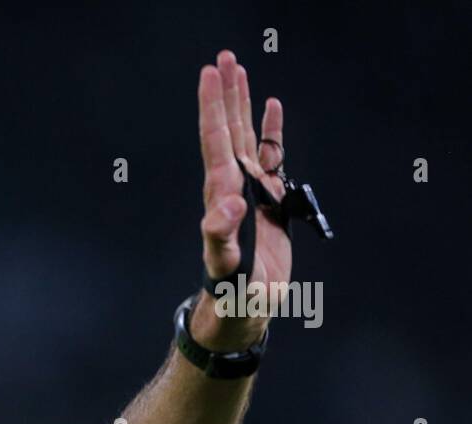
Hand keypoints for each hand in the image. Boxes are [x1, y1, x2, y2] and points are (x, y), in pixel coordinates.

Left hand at [197, 50, 291, 329]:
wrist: (245, 306)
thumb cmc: (231, 290)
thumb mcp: (225, 264)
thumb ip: (222, 234)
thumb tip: (228, 206)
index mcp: (222, 192)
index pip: (215, 139)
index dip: (212, 106)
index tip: (210, 74)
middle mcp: (233, 184)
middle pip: (227, 128)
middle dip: (225, 94)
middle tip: (223, 58)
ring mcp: (251, 189)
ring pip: (246, 136)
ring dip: (243, 105)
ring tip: (240, 71)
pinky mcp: (270, 200)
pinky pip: (272, 156)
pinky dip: (272, 131)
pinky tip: (272, 110)